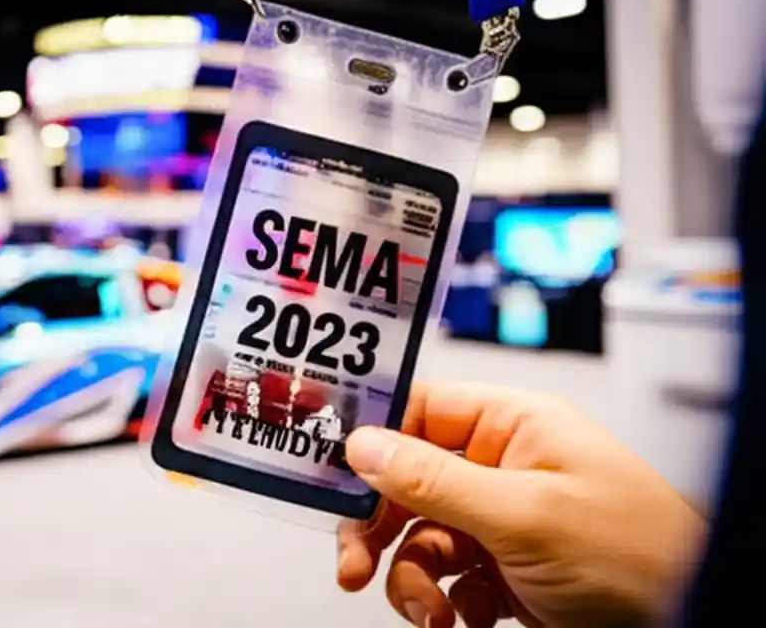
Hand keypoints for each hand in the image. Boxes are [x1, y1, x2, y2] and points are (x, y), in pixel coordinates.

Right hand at [336, 382, 706, 627]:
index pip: (419, 412)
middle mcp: (502, 466)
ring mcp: (502, 520)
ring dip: (411, 579)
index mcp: (514, 425)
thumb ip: (435, 481)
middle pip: (405, 483)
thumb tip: (364, 447)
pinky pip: (444, 579)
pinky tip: (460, 620)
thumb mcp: (524, 514)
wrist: (691, 621)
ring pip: (418, 538)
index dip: (369, 438)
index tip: (327, 470)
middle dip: (378, 528)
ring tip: (429, 613)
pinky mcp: (504, 569)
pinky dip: (441, 604)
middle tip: (353, 564)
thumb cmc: (639, 554)